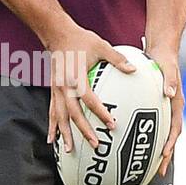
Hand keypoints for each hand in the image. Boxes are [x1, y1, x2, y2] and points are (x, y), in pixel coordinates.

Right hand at [45, 22, 135, 151]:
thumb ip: (117, 59)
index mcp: (76, 77)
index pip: (89, 99)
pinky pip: (52, 112)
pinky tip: (52, 140)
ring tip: (69, 150)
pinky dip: (53, 126)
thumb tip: (134, 70)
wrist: (57, 34)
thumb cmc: (80, 39)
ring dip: (65, 134)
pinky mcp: (53, 91)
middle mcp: (64, 87)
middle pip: (73, 113)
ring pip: (60, 116)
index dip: (100, 112)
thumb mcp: (101, 46)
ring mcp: (56, 90)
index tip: (112, 124)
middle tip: (96, 144)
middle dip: (83, 130)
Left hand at [145, 43, 183, 176]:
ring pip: (159, 134)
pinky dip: (141, 136)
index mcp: (176, 104)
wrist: (161, 49)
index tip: (164, 156)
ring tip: (144, 167)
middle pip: (168, 138)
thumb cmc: (165, 58)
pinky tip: (126, 143)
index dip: (170, 144)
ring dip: (153, 150)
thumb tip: (169, 94)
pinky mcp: (151, 107)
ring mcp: (161, 110)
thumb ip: (169, 80)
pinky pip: (147, 124)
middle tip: (158, 173)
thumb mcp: (168, 67)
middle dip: (164, 156)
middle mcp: (170, 110)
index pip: (175, 128)